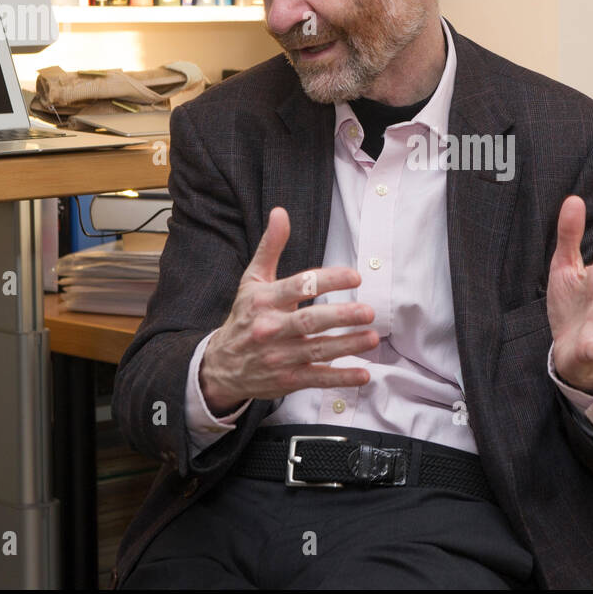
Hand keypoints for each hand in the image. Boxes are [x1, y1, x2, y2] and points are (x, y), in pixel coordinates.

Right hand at [200, 206, 377, 413]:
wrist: (220, 366)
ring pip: (317, 350)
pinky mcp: (287, 380)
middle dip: (341, 315)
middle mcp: (270, 328)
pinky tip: (363, 374)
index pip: (298, 286)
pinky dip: (340, 378)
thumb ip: (270, 247)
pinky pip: (317, 378)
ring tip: (372, 337)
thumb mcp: (252, 280)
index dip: (327, 280)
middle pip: (309, 321)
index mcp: (264, 300)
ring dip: (347, 345)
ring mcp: (279, 356)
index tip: (355, 276)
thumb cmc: (244, 317)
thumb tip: (281, 212)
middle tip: (368, 311)